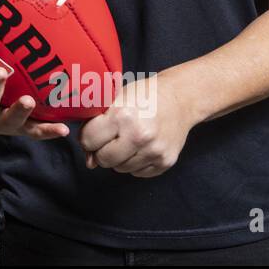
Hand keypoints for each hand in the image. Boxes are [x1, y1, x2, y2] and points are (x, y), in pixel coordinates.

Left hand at [77, 73, 196, 176]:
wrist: (181, 99)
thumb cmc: (144, 96)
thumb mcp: (115, 98)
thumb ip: (95, 124)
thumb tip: (90, 161)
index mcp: (122, 115)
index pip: (89, 140)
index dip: (88, 137)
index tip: (94, 132)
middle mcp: (139, 135)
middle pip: (103, 159)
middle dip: (101, 150)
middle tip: (110, 138)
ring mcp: (154, 151)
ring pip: (120, 168)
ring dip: (119, 158)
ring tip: (128, 140)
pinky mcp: (165, 162)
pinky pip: (137, 173)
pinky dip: (135, 163)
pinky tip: (140, 147)